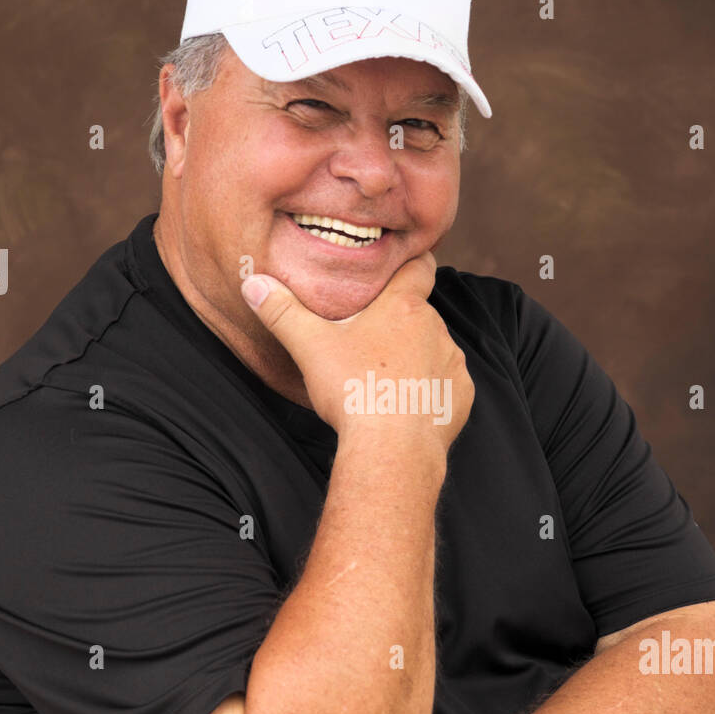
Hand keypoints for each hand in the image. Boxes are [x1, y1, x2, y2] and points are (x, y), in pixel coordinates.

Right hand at [240, 251, 473, 452]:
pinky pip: (446, 384)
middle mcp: (435, 328)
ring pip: (433, 348)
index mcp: (403, 306)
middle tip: (368, 340)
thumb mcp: (309, 347)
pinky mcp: (460, 396)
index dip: (410, 263)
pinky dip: (430, 389)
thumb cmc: (354, 392)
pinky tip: (406, 403)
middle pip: (419, 313)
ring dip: (415, 357)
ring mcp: (452, 363)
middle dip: (398, 322)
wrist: (392, 450)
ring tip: (385, 379)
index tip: (400, 267)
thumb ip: (282, 312)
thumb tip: (253, 284)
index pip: (419, 266)